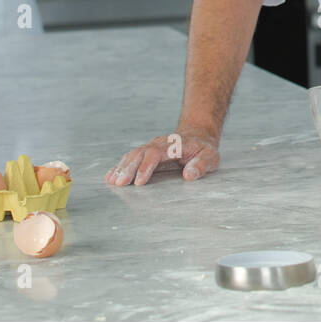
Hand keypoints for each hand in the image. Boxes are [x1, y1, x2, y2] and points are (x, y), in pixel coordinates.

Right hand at [106, 127, 220, 185]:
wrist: (197, 137)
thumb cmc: (203, 150)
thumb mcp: (210, 157)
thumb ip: (201, 165)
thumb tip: (189, 175)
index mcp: (173, 144)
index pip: (156, 153)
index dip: (146, 167)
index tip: (139, 182)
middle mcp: (159, 144)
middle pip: (140, 154)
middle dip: (129, 169)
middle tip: (120, 184)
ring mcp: (151, 148)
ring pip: (133, 155)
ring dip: (121, 168)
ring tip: (112, 182)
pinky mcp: (146, 154)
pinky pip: (130, 159)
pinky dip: (120, 167)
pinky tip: (110, 176)